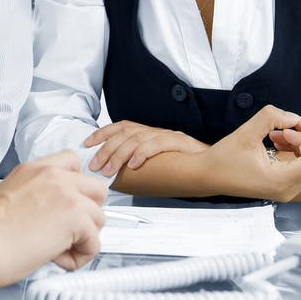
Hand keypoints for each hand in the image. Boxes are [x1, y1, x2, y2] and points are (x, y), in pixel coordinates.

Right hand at [0, 150, 106, 287]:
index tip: (70, 204)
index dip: (77, 188)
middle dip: (87, 213)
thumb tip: (55, 212)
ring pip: (99, 217)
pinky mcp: (75, 216)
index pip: (74, 162)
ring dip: (83, 238)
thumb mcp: (13, 191)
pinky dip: (79, 257)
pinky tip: (57, 257)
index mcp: (37, 168)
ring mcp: (67, 194)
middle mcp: (55, 175)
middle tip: (67, 230)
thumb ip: (39, 192)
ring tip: (58, 247)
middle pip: (96, 189)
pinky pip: (94, 243)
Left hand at [84, 121, 207, 175]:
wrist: (214, 166)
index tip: (86, 144)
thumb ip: (137, 164)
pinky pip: (157, 144)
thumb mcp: (156, 164)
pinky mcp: (179, 142)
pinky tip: (134, 165)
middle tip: (95, 165)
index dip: (102, 133)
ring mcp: (168, 135)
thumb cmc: (183, 168)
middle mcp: (156, 131)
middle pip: (126, 133)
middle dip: (107, 149)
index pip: (121, 127)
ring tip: (109, 169)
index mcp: (149, 133)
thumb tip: (112, 172)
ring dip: (120, 154)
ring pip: (137, 138)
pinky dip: (143, 153)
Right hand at [204, 105, 300, 201]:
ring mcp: (286, 189)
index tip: (284, 130)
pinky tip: (277, 141)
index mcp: (279, 181)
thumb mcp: (246, 133)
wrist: (209, 175)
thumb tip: (291, 117)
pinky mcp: (282, 184)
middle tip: (286, 126)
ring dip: (299, 143)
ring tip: (277, 133)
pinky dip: (294, 149)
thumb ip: (271, 119)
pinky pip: (300, 166)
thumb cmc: (223, 159)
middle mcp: (287, 189)